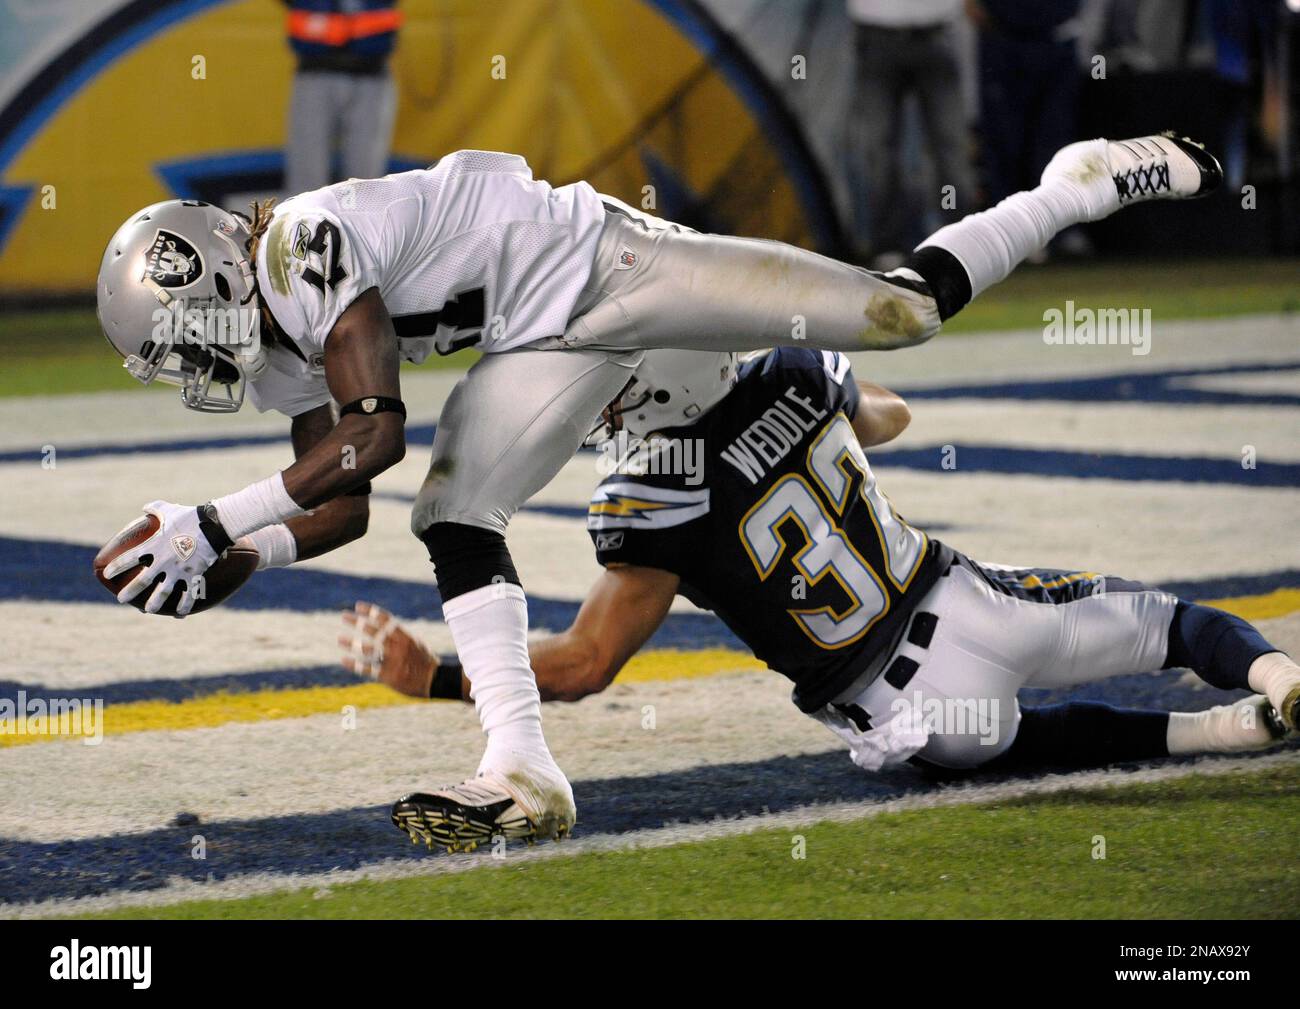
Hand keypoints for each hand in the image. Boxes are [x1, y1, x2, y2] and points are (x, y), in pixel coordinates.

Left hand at [103, 500, 222, 615]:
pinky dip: (185, 604)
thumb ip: (155, 509)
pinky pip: (189, 594)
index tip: (107, 574)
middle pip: (142, 581)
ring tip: (149, 610)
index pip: (129, 558)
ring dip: (155, 603)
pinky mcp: (194, 574)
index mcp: (154, 546)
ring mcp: (179, 570)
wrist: (214, 525)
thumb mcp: (169, 509)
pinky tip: (180, 613)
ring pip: (163, 592)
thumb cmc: (190, 515)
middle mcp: (163, 561)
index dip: (116, 567)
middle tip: (121, 599)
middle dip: (130, 592)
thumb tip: (145, 508)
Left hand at [339, 601, 436, 697]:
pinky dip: (354, 665)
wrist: (434, 680)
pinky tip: (344, 660)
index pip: (385, 619)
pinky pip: (368, 669)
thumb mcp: (416, 643)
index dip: (371, 612)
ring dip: (352, 643)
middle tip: (344, 616)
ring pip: (368, 650)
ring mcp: (392, 661)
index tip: (358, 606)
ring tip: (340, 639)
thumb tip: (386, 626)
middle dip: (357, 622)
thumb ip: (400, 635)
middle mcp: (397, 647)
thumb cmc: (425, 660)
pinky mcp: (388, 676)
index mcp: (405, 636)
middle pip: (374, 631)